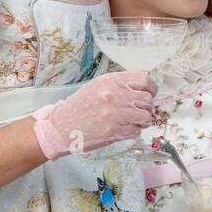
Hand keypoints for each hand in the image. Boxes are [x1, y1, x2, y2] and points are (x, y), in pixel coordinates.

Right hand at [31, 70, 156, 159]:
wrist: (60, 127)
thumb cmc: (79, 106)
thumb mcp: (97, 87)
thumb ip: (119, 84)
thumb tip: (143, 86)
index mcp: (110, 81)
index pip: (144, 80)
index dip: (151, 88)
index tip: (149, 93)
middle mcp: (113, 95)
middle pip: (147, 99)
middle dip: (147, 106)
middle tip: (139, 110)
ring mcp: (114, 114)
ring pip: (146, 116)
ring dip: (142, 120)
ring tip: (134, 121)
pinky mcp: (114, 131)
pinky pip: (136, 131)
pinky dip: (133, 131)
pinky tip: (123, 129)